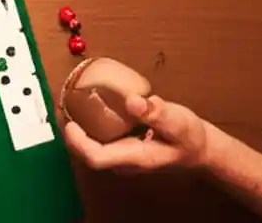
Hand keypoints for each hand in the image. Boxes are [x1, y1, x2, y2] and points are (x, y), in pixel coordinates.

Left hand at [64, 95, 212, 172]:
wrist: (199, 150)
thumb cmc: (190, 139)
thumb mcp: (180, 123)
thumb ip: (157, 113)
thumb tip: (132, 101)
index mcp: (134, 158)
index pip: (96, 158)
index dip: (77, 142)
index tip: (69, 122)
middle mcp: (123, 161)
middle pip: (86, 153)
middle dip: (71, 132)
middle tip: (62, 105)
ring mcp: (121, 157)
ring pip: (90, 147)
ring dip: (77, 128)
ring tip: (69, 103)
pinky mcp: (121, 148)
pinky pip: (97, 140)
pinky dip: (88, 126)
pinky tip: (86, 107)